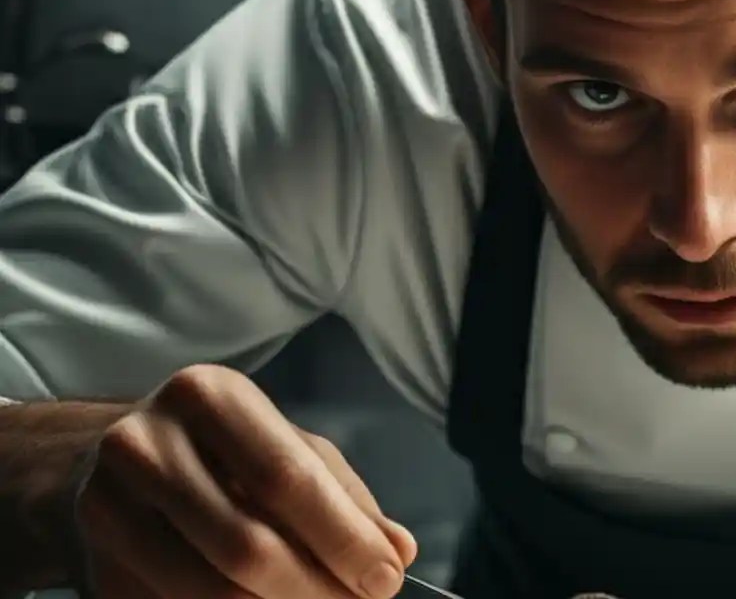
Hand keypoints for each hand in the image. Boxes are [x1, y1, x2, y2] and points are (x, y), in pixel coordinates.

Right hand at [73, 364, 417, 597]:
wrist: (110, 460)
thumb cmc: (223, 453)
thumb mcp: (286, 448)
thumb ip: (344, 497)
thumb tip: (399, 551)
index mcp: (208, 397)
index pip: (286, 477)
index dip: (342, 537)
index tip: (386, 578)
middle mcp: (146, 444)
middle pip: (246, 545)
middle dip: (315, 588)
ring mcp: (106, 508)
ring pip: (209, 592)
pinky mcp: (94, 564)